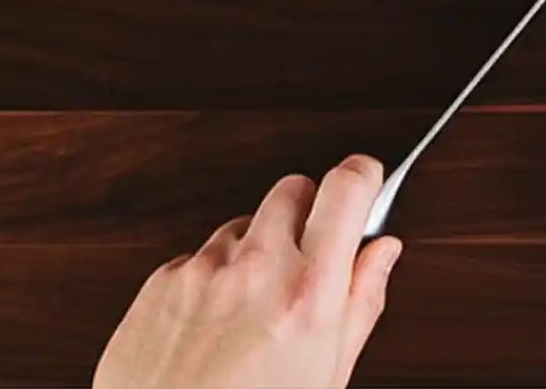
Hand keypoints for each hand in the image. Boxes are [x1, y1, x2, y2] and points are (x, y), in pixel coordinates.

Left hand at [94, 155, 403, 388]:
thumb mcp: (328, 374)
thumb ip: (362, 301)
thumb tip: (383, 251)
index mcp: (308, 292)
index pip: (347, 187)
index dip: (363, 176)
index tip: (367, 180)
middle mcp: (255, 268)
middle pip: (294, 188)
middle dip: (309, 212)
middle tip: (310, 257)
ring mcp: (203, 270)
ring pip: (244, 225)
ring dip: (257, 249)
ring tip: (254, 310)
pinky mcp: (161, 281)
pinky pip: (200, 256)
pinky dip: (214, 279)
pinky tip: (216, 325)